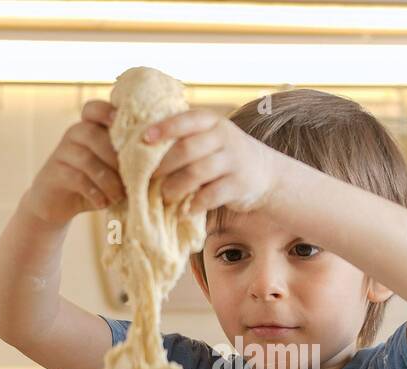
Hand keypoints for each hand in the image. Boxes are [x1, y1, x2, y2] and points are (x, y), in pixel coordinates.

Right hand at [25, 100, 125, 225]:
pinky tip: (103, 203)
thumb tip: (160, 164)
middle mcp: (73, 134)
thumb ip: (128, 160)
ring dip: (107, 179)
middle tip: (132, 178)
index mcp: (89, 128)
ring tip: (119, 195)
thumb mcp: (112, 170)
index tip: (126, 128)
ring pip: (86, 158)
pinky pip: (76, 178)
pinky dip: (94, 192)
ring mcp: (61, 153)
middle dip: (115, 157)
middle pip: (93, 134)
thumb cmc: (94, 184)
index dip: (107, 112)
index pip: (94, 109)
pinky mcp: (53, 173)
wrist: (57, 204)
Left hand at [147, 109, 280, 213]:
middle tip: (149, 178)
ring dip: (176, 187)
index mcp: (211, 121)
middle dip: (164, 166)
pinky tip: (184, 211)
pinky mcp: (239, 184)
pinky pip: (211, 195)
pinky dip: (194, 205)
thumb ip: (185, 139)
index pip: (186, 120)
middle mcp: (224, 137)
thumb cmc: (223, 155)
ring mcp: (233, 160)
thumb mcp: (209, 138)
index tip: (144, 140)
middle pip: (187, 149)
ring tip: (165, 196)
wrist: (265, 172)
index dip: (164, 129)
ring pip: (197, 173)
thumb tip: (141, 150)